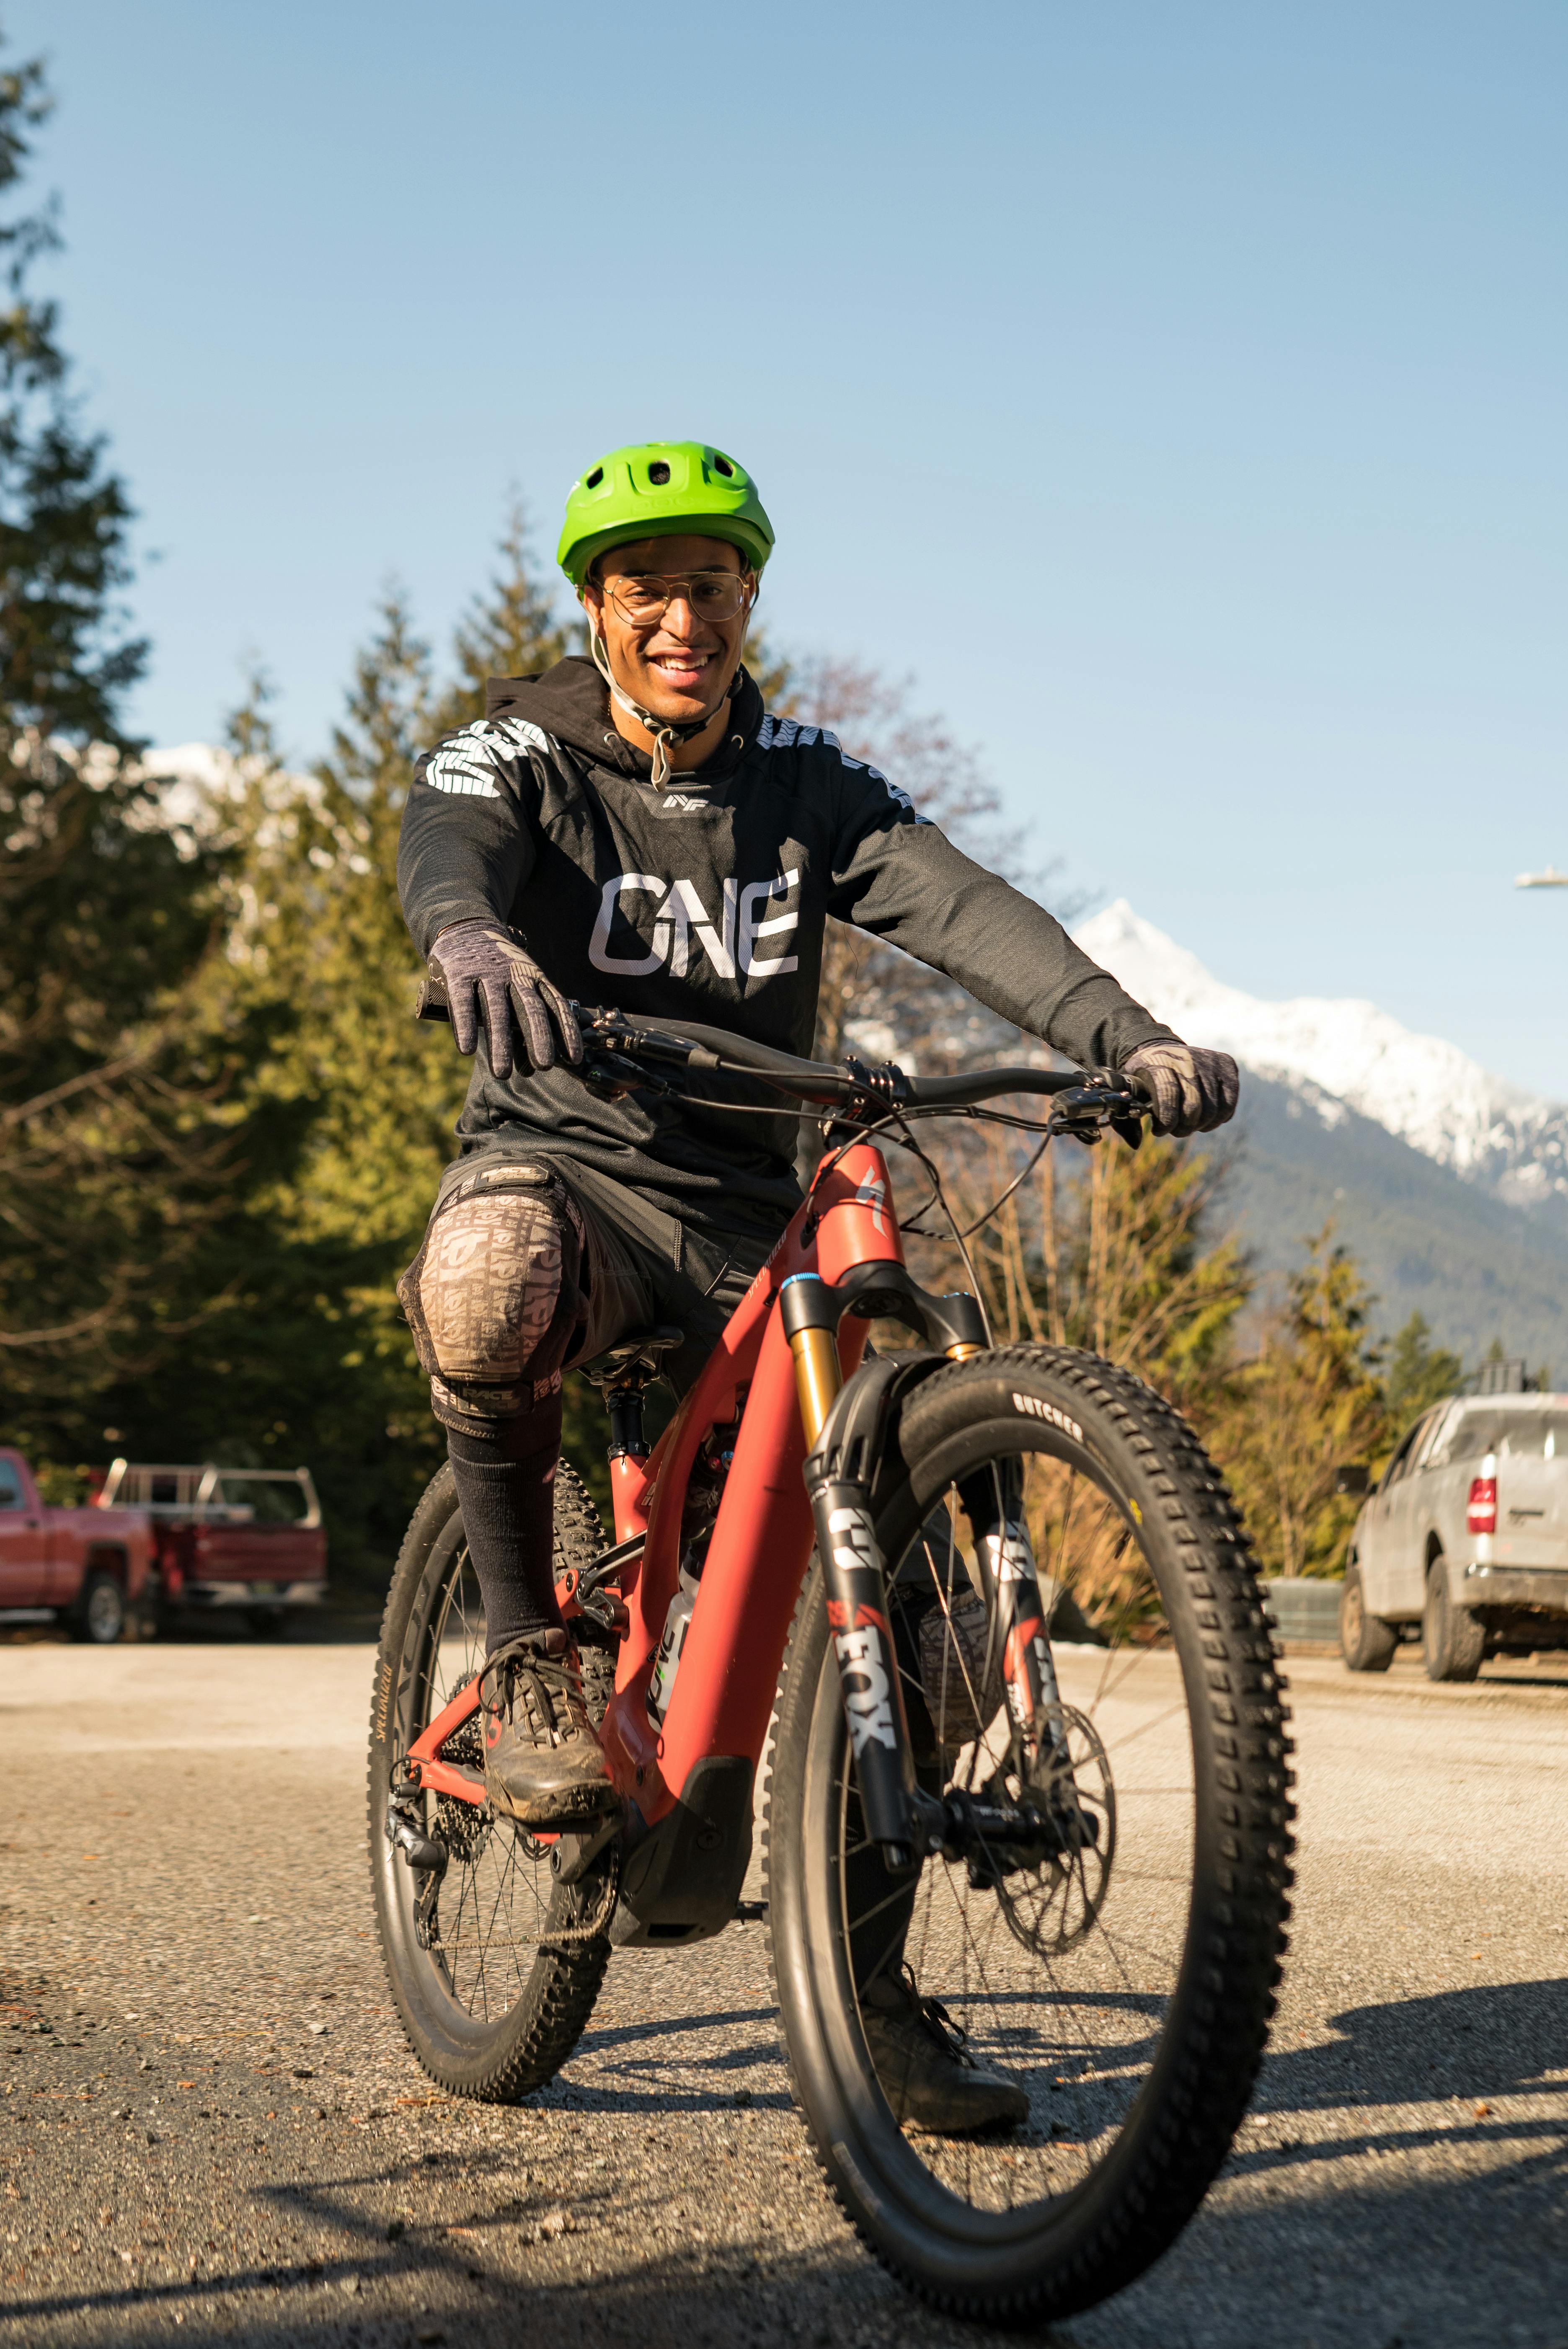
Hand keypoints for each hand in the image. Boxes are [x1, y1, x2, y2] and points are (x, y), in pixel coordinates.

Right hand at [428, 921, 582, 1080]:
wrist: (466, 926)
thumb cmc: (498, 966)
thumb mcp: (521, 980)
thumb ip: (528, 1015)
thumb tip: (535, 1066)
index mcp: (534, 977)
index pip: (556, 1005)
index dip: (567, 1032)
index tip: (574, 1058)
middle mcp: (514, 974)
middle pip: (530, 1009)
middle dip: (539, 1038)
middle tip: (544, 1066)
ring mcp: (486, 973)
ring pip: (497, 1011)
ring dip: (500, 1043)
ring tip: (502, 1073)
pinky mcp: (458, 973)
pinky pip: (463, 1003)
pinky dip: (465, 1026)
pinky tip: (466, 1049)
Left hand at [1122, 1041, 1239, 1135]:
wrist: (1163, 1050)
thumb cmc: (1144, 1077)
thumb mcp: (1129, 1091)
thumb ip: (1127, 1117)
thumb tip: (1136, 1144)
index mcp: (1157, 1062)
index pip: (1168, 1093)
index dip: (1166, 1119)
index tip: (1158, 1131)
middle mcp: (1185, 1058)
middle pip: (1193, 1106)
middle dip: (1183, 1128)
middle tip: (1176, 1130)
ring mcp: (1209, 1060)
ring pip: (1213, 1108)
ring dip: (1201, 1126)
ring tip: (1190, 1125)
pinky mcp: (1227, 1065)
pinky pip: (1230, 1102)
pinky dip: (1220, 1117)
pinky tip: (1207, 1119)